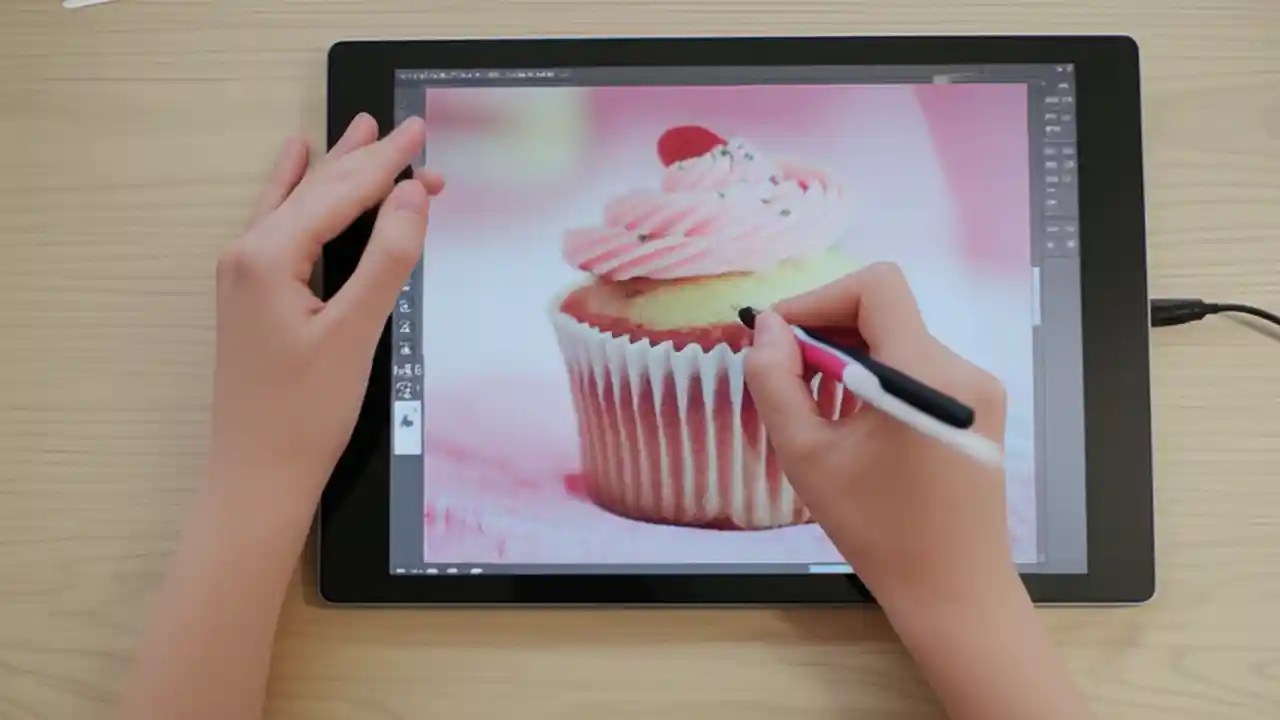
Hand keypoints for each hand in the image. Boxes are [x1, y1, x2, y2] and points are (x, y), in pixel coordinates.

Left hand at [209, 114, 442, 506]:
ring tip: (361, 130)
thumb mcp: (355, 333)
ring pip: (299, 203)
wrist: (257, 475)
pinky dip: (294, 190)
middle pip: (318, 191)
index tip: (422, 130)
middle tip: (411, 130)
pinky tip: (293, 161)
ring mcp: (243, 273)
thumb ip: (386, 258)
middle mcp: (247, 253)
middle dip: (369, 162)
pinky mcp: (251, 294)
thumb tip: (413, 195)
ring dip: (337, 170)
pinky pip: (277, 223)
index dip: (387, 162)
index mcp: (268, 256)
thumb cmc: (305, 413)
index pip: (340, 193)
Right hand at [744, 262, 1012, 604]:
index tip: (780, 339)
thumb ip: (776, 382)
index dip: (819, 299)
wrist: (953, 590)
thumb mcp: (808, 456)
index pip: (875, 286)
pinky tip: (853, 424)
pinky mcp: (979, 410)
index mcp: (925, 373)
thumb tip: (765, 328)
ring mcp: (978, 389)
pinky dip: (877, 381)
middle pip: (885, 313)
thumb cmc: (877, 531)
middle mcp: (962, 369)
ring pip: (899, 341)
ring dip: (850, 359)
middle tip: (785, 376)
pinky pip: (918, 370)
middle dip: (827, 332)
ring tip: (816, 407)